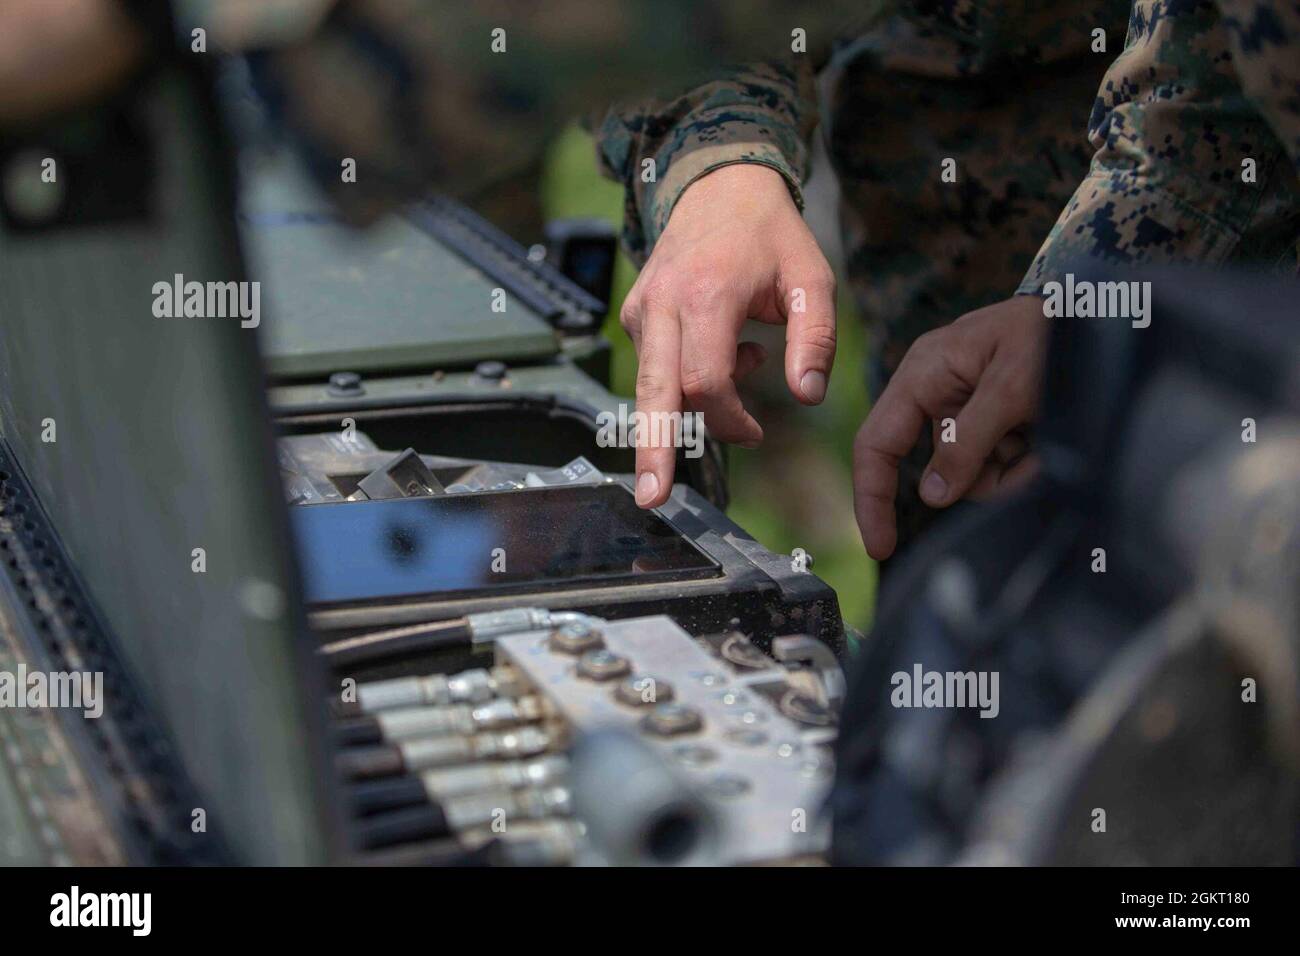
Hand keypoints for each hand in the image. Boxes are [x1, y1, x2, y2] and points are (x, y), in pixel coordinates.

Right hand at [619, 163, 836, 506]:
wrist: (717, 183)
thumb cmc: (770, 234)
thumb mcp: (812, 279)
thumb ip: (816, 339)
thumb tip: (808, 397)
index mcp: (707, 295)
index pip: (705, 380)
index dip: (730, 419)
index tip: (757, 431)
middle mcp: (663, 303)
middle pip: (654, 392)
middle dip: (653, 449)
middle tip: (651, 499)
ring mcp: (642, 309)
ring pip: (652, 385)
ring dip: (692, 405)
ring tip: (749, 359)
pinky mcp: (634, 314)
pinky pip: (655, 366)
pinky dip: (687, 376)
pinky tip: (730, 345)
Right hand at [853, 294, 1047, 559]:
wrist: (1110, 309)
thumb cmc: (1055, 331)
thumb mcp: (1011, 386)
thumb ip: (968, 442)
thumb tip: (932, 496)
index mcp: (924, 374)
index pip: (877, 444)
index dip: (872, 497)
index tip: (881, 547)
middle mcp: (939, 394)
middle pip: (937, 469)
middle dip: (982, 476)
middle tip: (1028, 455)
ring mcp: (970, 410)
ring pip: (974, 476)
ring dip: (1014, 470)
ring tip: (1048, 434)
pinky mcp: (999, 422)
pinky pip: (1001, 466)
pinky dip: (1028, 461)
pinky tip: (1050, 434)